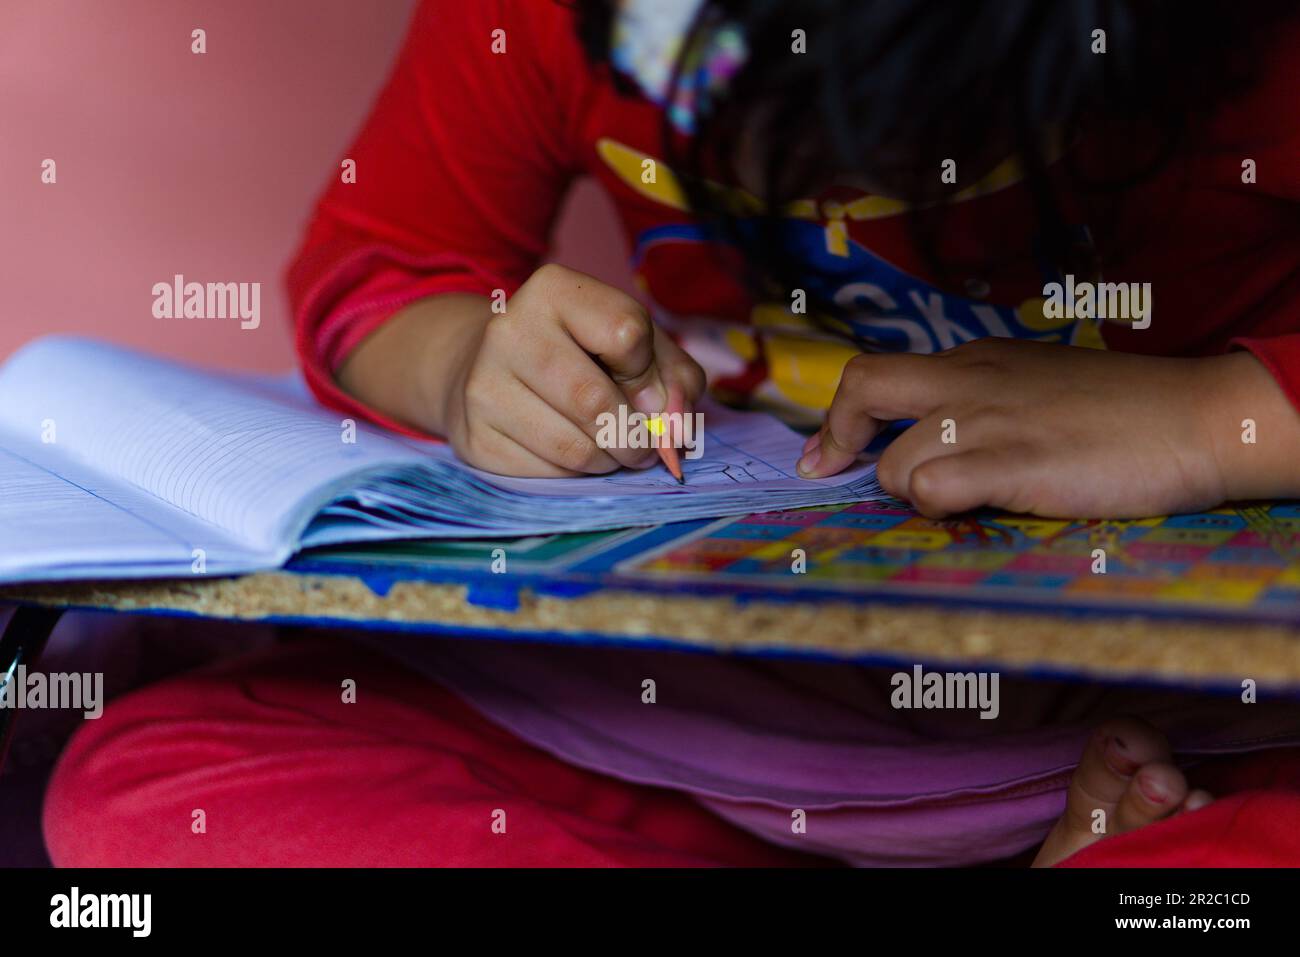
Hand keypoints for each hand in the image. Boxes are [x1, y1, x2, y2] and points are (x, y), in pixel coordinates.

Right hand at [443, 265, 704, 475]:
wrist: (491, 371)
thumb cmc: (583, 355)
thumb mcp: (639, 346)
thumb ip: (676, 379)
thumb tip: (674, 429)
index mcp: (554, 290)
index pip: (626, 333)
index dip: (648, 373)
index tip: (645, 389)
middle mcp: (509, 329)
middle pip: (595, 399)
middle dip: (635, 436)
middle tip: (643, 446)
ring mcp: (484, 385)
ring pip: (573, 447)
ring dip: (608, 460)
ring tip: (612, 450)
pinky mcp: (476, 437)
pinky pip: (547, 474)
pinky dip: (574, 475)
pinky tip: (572, 455)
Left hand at [796, 338, 1299, 517]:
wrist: (1195, 418)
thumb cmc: (1125, 412)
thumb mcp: (1037, 388)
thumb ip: (982, 403)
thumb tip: (933, 443)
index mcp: (973, 363)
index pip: (877, 373)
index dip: (840, 416)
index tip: (826, 454)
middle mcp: (967, 384)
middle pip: (864, 387)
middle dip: (839, 436)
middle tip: (836, 473)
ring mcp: (987, 422)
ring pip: (896, 462)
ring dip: (911, 492)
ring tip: (961, 500)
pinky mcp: (1011, 463)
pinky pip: (931, 490)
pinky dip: (937, 510)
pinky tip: (975, 510)